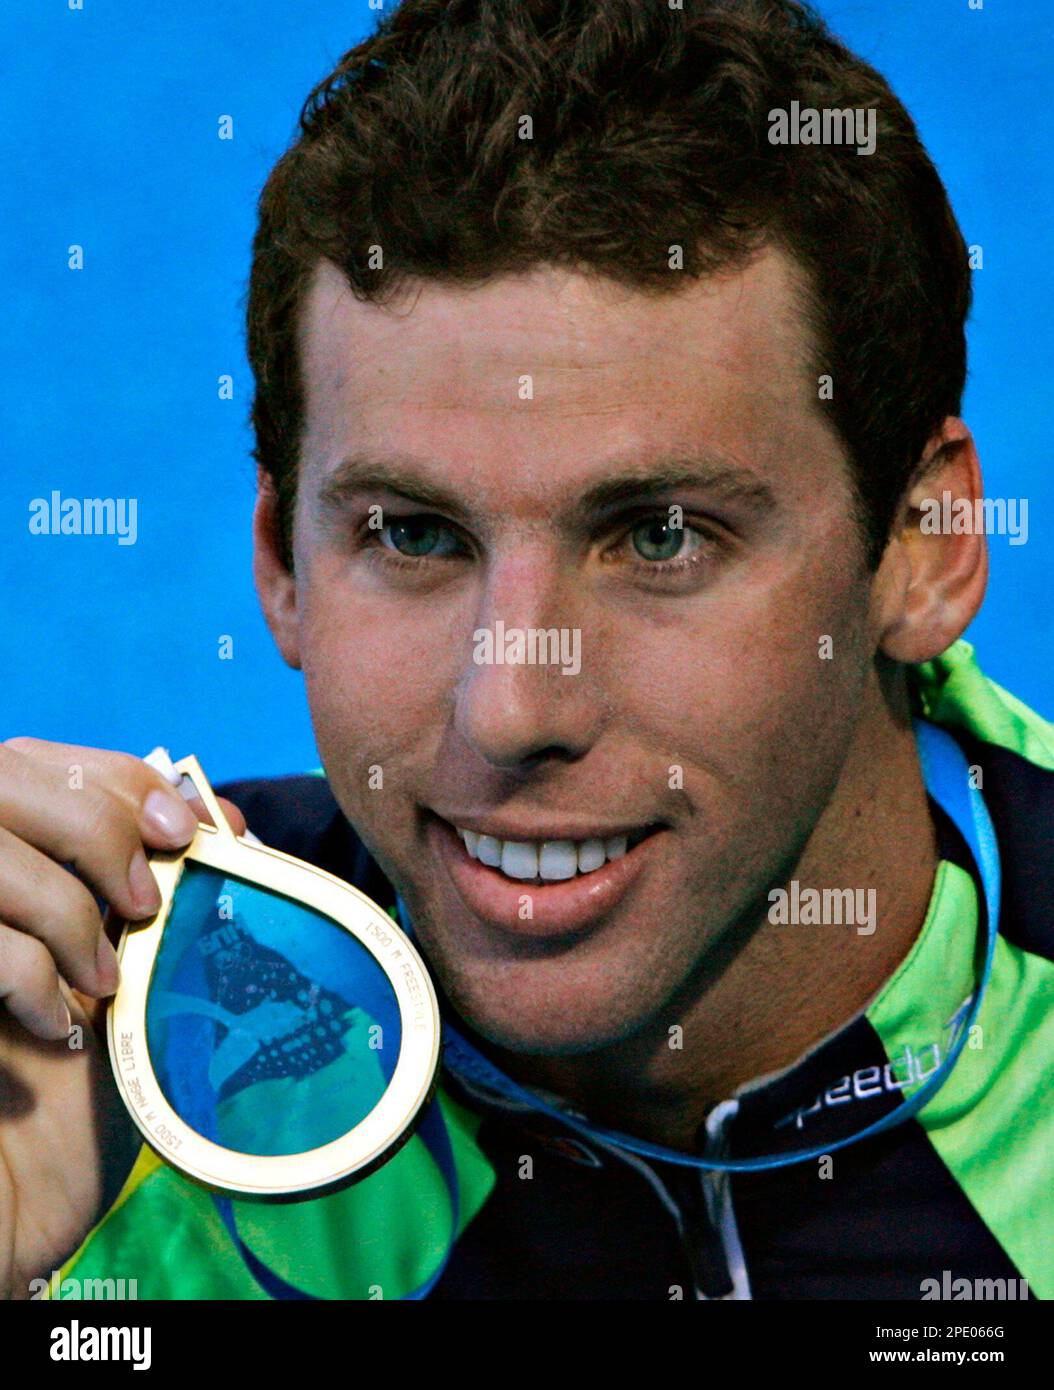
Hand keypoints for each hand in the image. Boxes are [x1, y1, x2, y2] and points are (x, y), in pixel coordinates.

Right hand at [0, 738, 244, 1299]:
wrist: (19, 1200)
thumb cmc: (79, 1086)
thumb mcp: (134, 973)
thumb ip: (153, 891)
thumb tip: (226, 819)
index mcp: (7, 850)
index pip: (51, 760)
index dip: (122, 780)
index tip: (187, 829)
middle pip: (8, 773)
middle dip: (97, 826)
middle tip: (145, 902)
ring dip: (67, 911)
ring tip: (104, 979)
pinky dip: (32, 977)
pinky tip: (57, 1026)